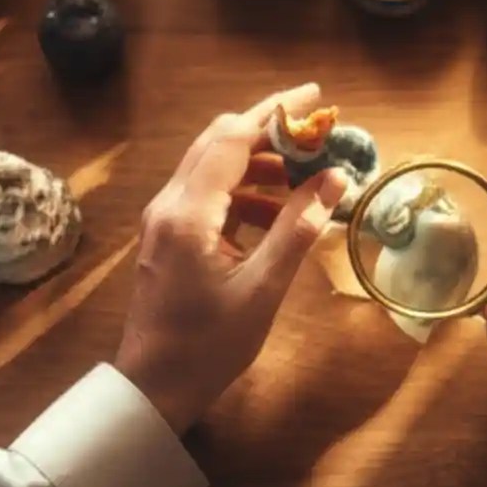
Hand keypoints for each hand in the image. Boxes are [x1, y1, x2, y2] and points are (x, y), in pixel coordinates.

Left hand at [114, 84, 346, 432]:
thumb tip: (334, 179)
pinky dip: (242, 193)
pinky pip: (207, 196)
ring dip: (258, 165)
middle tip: (315, 137)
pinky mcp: (167, 237)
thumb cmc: (208, 346)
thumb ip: (297, 229)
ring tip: (304, 181)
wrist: (153, 387)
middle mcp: (169, 205)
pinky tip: (274, 216)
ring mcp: (163, 220)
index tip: (316, 99)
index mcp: (188, 213)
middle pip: (218, 143)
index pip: (231, 138)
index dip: (274, 112)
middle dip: (268, 132)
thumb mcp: (262, 289)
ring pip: (212, 168)